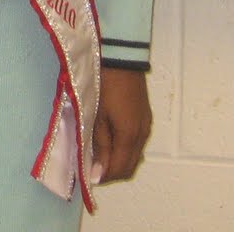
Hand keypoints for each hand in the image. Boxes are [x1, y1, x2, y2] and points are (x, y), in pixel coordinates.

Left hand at [92, 66, 151, 183]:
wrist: (121, 57)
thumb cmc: (104, 84)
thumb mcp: (96, 115)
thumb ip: (99, 145)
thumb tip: (98, 173)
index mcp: (130, 136)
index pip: (120, 169)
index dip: (103, 176)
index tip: (86, 175)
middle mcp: (142, 134)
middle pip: (129, 166)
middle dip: (111, 171)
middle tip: (90, 166)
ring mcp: (146, 125)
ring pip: (134, 155)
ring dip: (117, 160)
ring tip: (97, 153)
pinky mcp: (145, 117)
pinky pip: (137, 143)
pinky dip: (124, 148)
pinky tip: (109, 140)